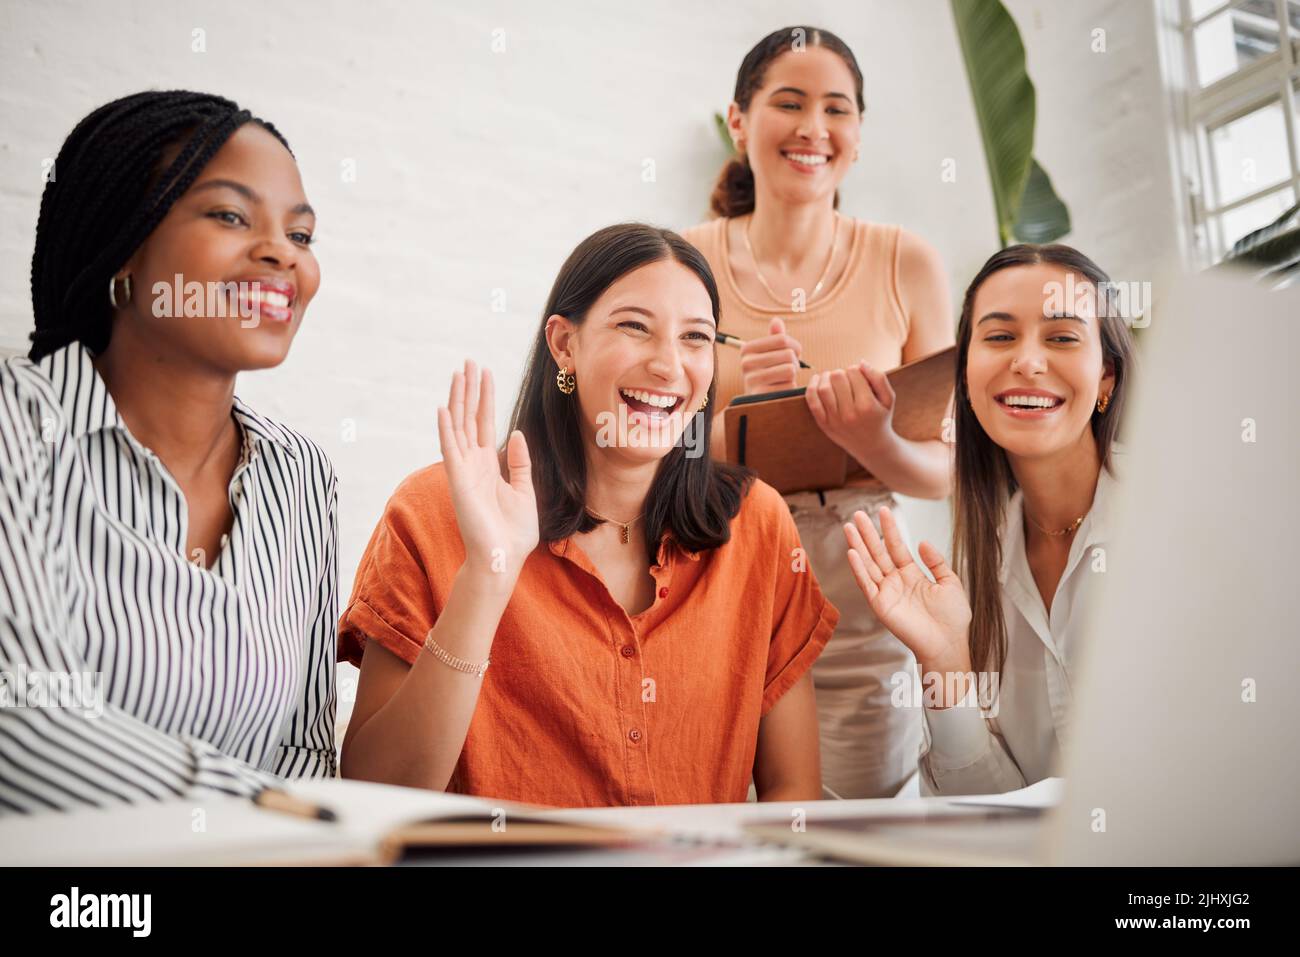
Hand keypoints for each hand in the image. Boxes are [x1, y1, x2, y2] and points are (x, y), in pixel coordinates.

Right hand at [437, 360, 538, 585]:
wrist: (503, 558)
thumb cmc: (513, 532)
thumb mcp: (525, 490)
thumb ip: (520, 462)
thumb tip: (515, 433)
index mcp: (488, 465)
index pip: (484, 423)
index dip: (485, 397)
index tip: (485, 372)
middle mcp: (472, 464)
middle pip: (469, 418)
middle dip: (469, 390)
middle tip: (468, 362)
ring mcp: (463, 471)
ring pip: (457, 427)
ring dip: (457, 400)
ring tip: (458, 373)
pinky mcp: (458, 482)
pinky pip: (450, 450)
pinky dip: (446, 430)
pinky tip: (443, 408)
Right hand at [740, 316, 802, 394]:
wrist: (760, 402)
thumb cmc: (769, 373)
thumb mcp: (771, 353)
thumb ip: (776, 337)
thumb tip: (776, 320)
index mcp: (747, 349)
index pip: (782, 339)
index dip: (795, 347)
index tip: (793, 355)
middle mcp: (746, 363)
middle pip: (788, 354)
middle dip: (795, 363)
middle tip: (790, 370)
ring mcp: (752, 380)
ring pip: (790, 370)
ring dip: (793, 376)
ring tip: (786, 379)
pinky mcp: (762, 396)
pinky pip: (789, 386)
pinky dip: (790, 388)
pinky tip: (782, 390)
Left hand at [806, 360, 895, 462]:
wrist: (871, 446)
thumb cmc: (880, 417)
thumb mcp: (888, 398)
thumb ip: (879, 378)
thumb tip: (861, 362)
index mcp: (867, 405)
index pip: (854, 372)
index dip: (856, 370)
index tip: (859, 377)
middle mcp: (850, 413)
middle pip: (837, 377)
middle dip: (841, 372)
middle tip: (846, 378)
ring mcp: (835, 420)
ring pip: (823, 387)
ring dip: (826, 377)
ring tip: (832, 378)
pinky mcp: (824, 424)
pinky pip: (812, 401)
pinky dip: (811, 387)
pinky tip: (817, 381)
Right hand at [843, 506, 970, 676]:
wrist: (948, 642)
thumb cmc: (952, 618)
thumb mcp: (950, 582)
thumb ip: (935, 561)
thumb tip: (922, 542)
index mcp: (911, 574)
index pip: (897, 546)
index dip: (890, 529)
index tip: (884, 510)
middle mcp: (896, 581)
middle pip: (878, 552)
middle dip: (868, 533)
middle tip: (858, 514)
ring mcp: (886, 592)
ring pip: (868, 564)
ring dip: (858, 546)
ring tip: (849, 527)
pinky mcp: (880, 605)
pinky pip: (866, 584)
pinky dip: (858, 569)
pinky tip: (852, 553)